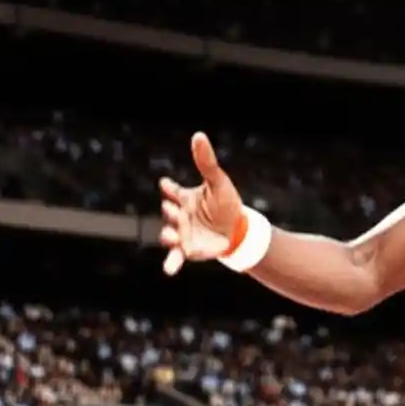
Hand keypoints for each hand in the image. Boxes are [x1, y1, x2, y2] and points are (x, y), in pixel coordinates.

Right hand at [158, 132, 245, 275]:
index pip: (171, 190)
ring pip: (167, 234)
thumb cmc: (226, 203)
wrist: (238, 229)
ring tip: (172, 234)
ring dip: (167, 235)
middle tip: (176, 209)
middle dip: (169, 210)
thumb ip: (206, 161)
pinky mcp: (188, 249)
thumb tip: (198, 135)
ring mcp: (182, 233)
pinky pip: (175, 257)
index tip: (166, 184)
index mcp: (185, 198)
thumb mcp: (218, 182)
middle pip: (168, 211)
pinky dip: (170, 264)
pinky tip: (169, 271)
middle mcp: (180, 215)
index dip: (168, 187)